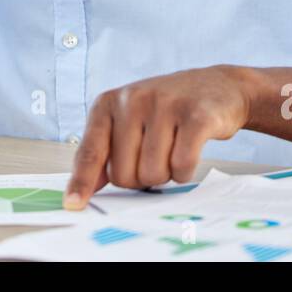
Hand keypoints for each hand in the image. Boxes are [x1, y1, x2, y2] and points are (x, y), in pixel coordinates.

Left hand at [63, 66, 256, 209]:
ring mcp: (165, 105)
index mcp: (109, 103)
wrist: (218, 87)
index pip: (90, 151)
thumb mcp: (128, 120)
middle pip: (123, 174)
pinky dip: (185, 171)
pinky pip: (182, 165)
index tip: (73, 204)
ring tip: (173, 149)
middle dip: (140, 178)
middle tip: (155, 156)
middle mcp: (132, 100)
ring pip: (153, 174)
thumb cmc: (167, 108)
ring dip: (165, 174)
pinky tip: (188, 152)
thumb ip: (105, 151)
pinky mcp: (196, 116)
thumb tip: (82, 189)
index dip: (81, 181)